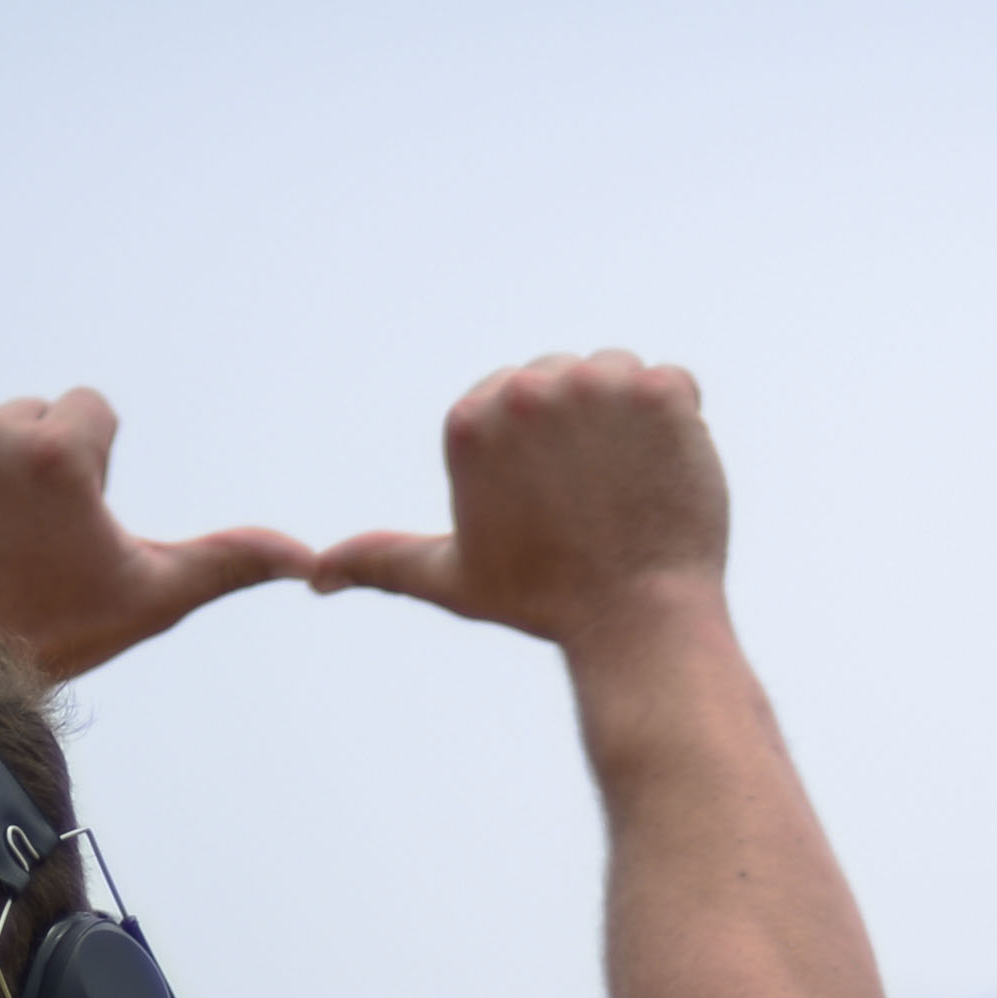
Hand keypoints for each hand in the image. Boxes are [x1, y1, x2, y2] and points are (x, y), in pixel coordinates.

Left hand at [0, 388, 310, 681]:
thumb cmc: (61, 634)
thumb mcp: (153, 596)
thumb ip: (229, 559)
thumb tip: (310, 559)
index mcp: (57, 450)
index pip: (89, 409)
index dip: (91, 466)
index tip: (75, 522)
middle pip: (29, 417)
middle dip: (36, 467)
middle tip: (29, 543)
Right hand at [308, 353, 730, 650]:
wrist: (636, 621)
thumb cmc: (545, 604)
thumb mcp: (452, 579)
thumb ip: (384, 562)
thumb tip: (315, 577)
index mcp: (469, 422)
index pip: (519, 400)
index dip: (546, 451)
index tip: (557, 502)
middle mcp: (524, 391)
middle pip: (569, 380)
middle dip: (588, 431)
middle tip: (596, 503)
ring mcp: (593, 386)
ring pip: (620, 376)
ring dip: (634, 423)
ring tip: (630, 489)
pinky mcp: (658, 390)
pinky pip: (676, 385)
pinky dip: (681, 425)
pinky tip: (666, 476)